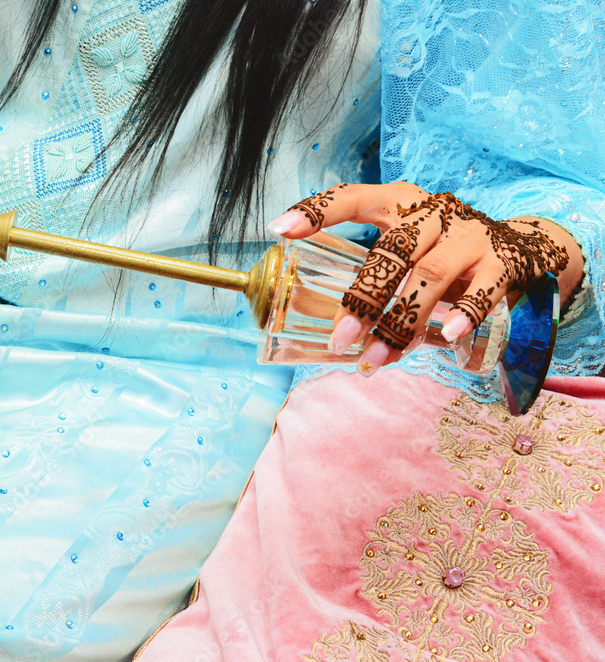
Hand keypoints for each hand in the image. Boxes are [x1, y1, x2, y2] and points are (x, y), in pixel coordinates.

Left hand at [268, 182, 583, 375]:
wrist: (524, 247)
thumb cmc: (444, 251)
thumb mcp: (408, 250)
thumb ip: (377, 279)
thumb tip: (340, 335)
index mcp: (400, 203)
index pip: (351, 197)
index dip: (316, 211)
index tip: (279, 228)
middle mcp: (433, 214)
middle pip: (391, 251)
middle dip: (363, 298)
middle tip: (340, 338)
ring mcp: (469, 236)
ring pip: (430, 275)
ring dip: (402, 321)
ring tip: (378, 357)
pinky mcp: (502, 261)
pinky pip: (483, 290)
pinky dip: (465, 313)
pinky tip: (448, 336)